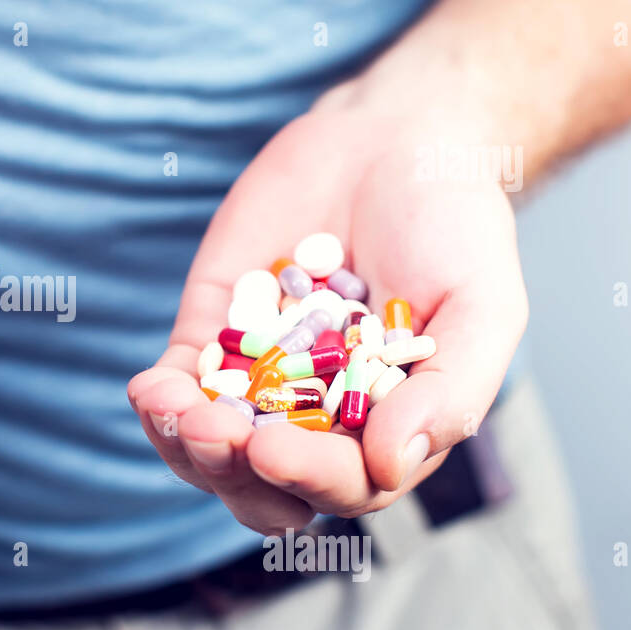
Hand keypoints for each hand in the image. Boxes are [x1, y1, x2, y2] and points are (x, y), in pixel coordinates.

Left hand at [128, 107, 526, 533]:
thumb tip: (390, 464)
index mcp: (388, 429)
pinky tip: (149, 387)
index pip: (343, 485)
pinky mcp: (214, 335)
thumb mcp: (481, 306)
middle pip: (265, 488)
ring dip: (184, 444)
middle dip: (232, 475)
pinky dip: (158, 397)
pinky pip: (179, 385)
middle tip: (215, 433)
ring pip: (210, 451)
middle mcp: (320, 418)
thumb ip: (449, 392)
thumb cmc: (454, 228)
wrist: (395, 141)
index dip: (306, 479)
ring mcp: (260, 380)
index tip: (272, 449)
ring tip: (171, 409)